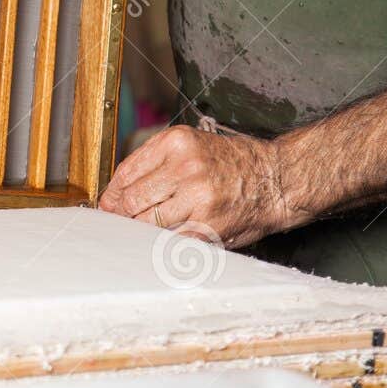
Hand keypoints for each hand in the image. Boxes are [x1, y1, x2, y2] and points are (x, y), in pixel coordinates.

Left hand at [97, 126, 305, 248]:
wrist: (278, 179)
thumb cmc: (234, 165)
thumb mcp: (192, 146)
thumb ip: (155, 164)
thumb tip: (115, 194)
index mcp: (176, 143)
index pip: (126, 173)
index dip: (112, 195)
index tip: (108, 206)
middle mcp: (185, 167)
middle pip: (132, 201)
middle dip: (121, 216)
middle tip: (119, 224)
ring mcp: (197, 197)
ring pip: (146, 223)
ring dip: (139, 232)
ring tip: (142, 234)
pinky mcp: (208, 225)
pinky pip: (169, 240)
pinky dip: (160, 245)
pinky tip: (162, 242)